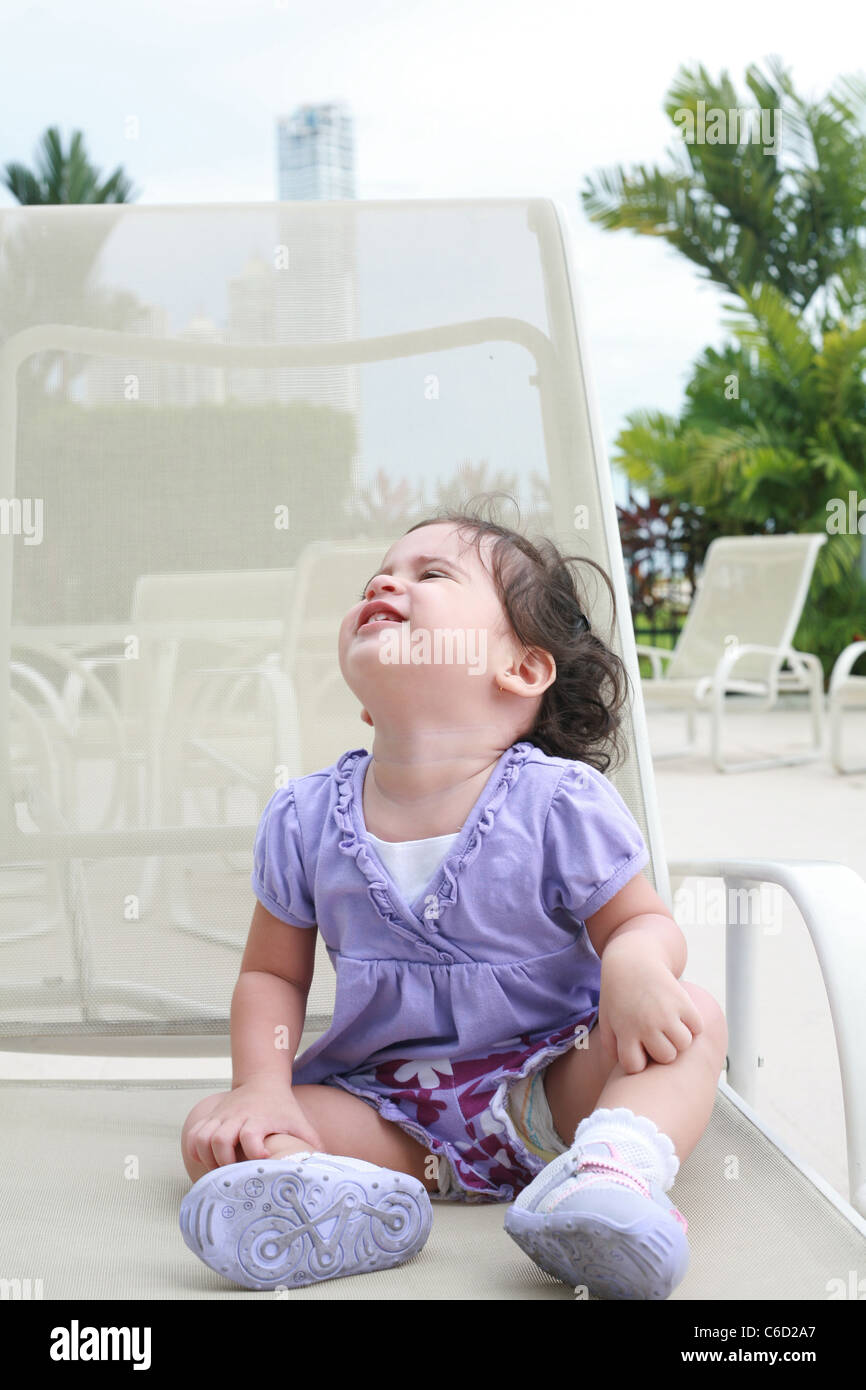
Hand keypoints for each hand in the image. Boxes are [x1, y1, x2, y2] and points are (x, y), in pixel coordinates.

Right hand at [187, 1078, 325, 1170]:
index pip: (250, 1135)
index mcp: (260, 1118)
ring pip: (202, 1138)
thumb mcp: (299, 1122)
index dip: (254, 1153)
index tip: (262, 1162)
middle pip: (220, 1139)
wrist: (262, 1080)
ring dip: (207, 1159)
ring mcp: (221, 1116)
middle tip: (235, 1174)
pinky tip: (207, 1160)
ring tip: (221, 1171)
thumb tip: (327, 1168)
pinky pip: (194, 1135)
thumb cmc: (282, 1107)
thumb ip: (312, 1144)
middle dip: (224, 1162)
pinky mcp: (211, 1117)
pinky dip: (195, 1150)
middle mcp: (238, 1116)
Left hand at [598, 942, 703, 1073]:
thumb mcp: (607, 1018)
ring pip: (684, 1045)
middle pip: (666, 1057)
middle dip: (663, 1048)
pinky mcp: (683, 1002)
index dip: (638, 1061)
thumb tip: (629, 1068)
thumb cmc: (618, 993)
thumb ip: (612, 1046)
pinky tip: (680, 1014)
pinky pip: (697, 1027)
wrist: (633, 960)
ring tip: (670, 1025)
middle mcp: (646, 1025)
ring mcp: (666, 1013)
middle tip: (657, 1034)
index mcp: (625, 1031)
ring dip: (679, 1037)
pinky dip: (693, 1023)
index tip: (637, 1049)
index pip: (635, 1067)